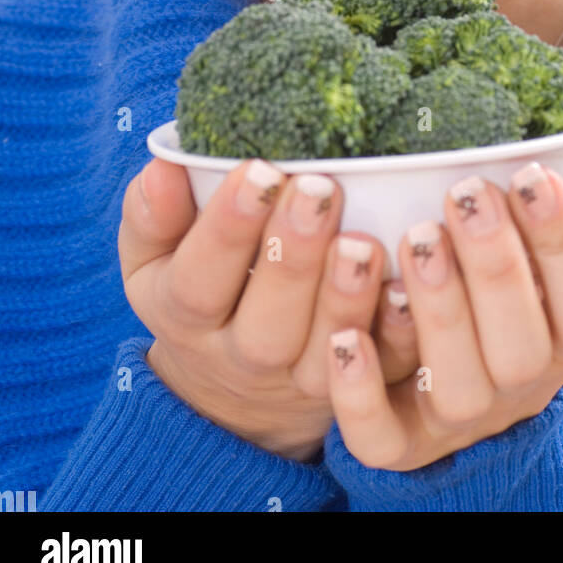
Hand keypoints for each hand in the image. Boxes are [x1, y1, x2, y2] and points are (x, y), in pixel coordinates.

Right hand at [118, 156, 418, 460]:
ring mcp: (301, 382)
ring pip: (323, 356)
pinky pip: (382, 371)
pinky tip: (409, 288)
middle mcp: (242, 357)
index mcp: (187, 315)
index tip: (258, 169)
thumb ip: (153, 215)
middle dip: (293, 256)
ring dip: (346, 298)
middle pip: (265, 325)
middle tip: (319, 190)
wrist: (234, 389)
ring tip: (364, 241)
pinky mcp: (357, 392)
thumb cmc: (200, 286)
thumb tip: (164, 169)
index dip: (227, 228)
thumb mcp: (157, 257)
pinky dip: (399, 334)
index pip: (198, 279)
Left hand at [323, 107, 562, 469]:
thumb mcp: (550, 247)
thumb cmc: (507, 294)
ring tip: (415, 236)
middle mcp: (519, 386)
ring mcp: (458, 419)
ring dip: (438, 311)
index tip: (531, 174)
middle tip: (464, 191)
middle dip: (496, 265)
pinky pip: (380, 434)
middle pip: (522, 345)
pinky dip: (361, 389)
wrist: (438, 391)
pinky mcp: (395, 445)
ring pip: (457, 386)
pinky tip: (344, 334)